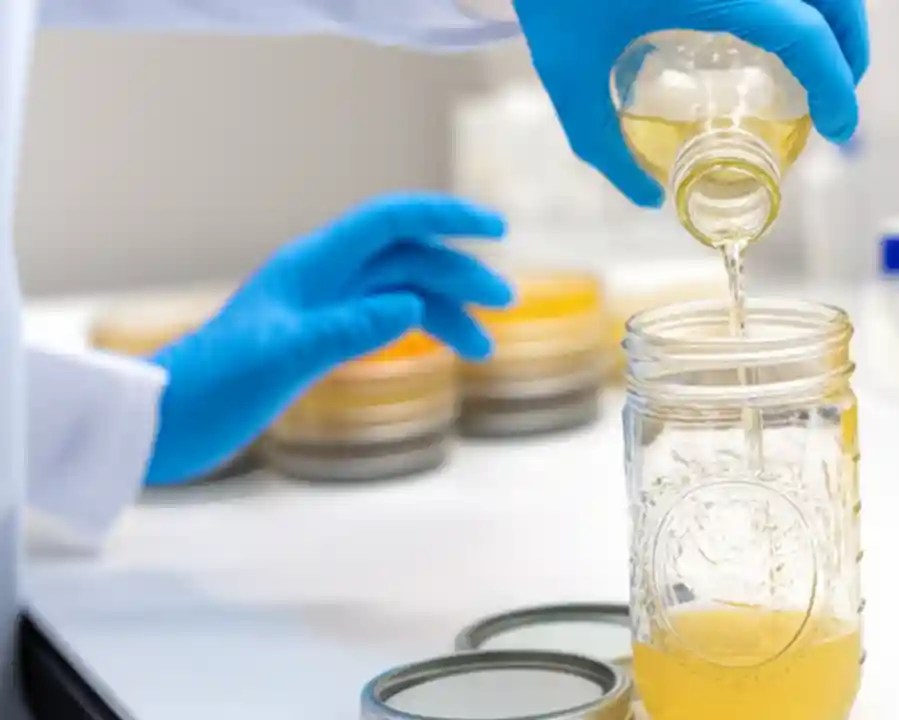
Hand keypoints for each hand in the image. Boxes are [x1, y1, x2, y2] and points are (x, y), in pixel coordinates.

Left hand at [145, 194, 511, 486]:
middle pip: (406, 259)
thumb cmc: (215, 387)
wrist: (168, 422)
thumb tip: (414, 304)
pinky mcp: (319, 339)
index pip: (391, 222)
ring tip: (485, 347)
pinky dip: (419, 328)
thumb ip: (348, 329)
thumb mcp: (283, 359)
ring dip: (446, 309)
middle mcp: (322, 278)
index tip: (496, 228)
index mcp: (311, 266)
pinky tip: (442, 346)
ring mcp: (322, 307)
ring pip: (401, 291)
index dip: (445, 216)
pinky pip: (384, 319)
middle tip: (505, 302)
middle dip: (459, 272)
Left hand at [514, 0, 868, 206]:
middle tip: (837, 94)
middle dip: (851, 46)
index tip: (841, 126)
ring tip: (817, 56)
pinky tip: (781, 19)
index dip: (837, 84)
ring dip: (833, 13)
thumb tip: (646, 197)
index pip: (807, 34)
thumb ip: (602, 143)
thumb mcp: (568, 73)